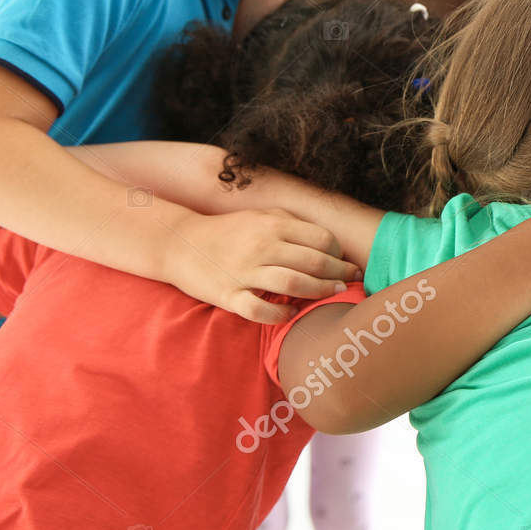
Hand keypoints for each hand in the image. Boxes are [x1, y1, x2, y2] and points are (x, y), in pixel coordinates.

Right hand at [163, 208, 360, 323]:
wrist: (180, 244)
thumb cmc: (228, 231)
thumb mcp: (261, 216)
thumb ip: (292, 224)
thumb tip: (328, 240)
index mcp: (272, 225)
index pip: (321, 238)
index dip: (339, 252)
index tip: (344, 261)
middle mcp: (261, 246)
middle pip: (313, 261)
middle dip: (339, 273)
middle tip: (351, 281)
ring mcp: (244, 272)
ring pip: (293, 283)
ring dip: (319, 291)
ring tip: (333, 293)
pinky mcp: (228, 295)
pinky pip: (259, 309)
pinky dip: (280, 313)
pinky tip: (292, 312)